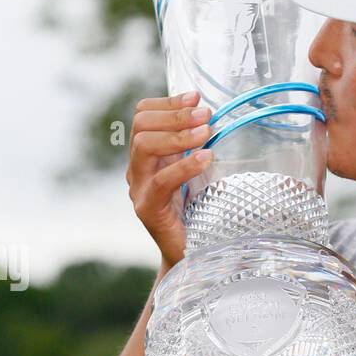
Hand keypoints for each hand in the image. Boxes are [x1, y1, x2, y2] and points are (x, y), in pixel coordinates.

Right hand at [126, 90, 212, 268]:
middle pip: (141, 125)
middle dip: (175, 115)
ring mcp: (138, 189)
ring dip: (178, 135)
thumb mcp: (200, 173)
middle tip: (206, 115)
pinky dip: (185, 165)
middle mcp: (137, 169)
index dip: (168, 102)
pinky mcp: (147, 209)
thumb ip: (199, 148)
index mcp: (148, 156)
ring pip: (144, 147)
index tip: (197, 97)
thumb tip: (217, 117)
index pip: (143, 115)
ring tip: (207, 133)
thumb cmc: (200, 214)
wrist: (191, 258)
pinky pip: (161, 180)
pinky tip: (207, 158)